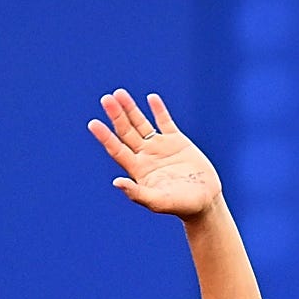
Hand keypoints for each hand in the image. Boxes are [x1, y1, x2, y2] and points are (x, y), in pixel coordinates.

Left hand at [89, 89, 223, 219]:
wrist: (205, 202)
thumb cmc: (180, 206)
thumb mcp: (158, 202)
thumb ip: (138, 193)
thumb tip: (116, 182)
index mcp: (138, 169)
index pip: (117, 149)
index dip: (105, 136)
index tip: (93, 123)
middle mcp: (146, 155)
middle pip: (126, 132)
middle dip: (116, 116)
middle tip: (106, 99)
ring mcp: (160, 146)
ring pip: (141, 123)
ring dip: (130, 109)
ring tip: (119, 93)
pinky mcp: (177, 141)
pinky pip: (165, 121)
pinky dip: (159, 110)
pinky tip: (151, 98)